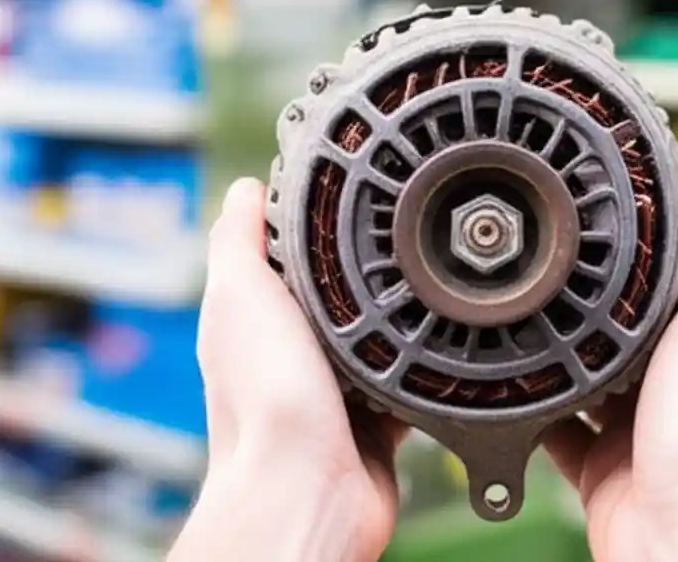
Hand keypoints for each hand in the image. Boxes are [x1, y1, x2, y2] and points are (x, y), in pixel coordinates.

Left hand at [170, 178, 405, 561]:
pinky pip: (407, 383)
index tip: (342, 188)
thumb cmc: (268, 403)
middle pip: (333, 292)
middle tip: (400, 231)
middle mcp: (288, 353)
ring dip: (397, 319)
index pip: (277, 252)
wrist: (308, 489)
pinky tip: (438, 346)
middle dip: (363, 268)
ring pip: (374, 336)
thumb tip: (245, 189)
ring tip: (426, 281)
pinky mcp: (374, 420)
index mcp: (248, 320)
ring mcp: (331, 388)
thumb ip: (239, 240)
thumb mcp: (241, 294)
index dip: (305, 221)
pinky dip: (423, 369)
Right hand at [544, 204, 677, 560]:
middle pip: (623, 329)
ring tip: (514, 315)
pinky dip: (532, 411)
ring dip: (555, 355)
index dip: (640, 255)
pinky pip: (556, 429)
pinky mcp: (601, 467)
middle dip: (587, 304)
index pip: (674, 284)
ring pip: (585, 378)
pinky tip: (508, 386)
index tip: (597, 222)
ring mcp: (638, 429)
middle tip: (538, 266)